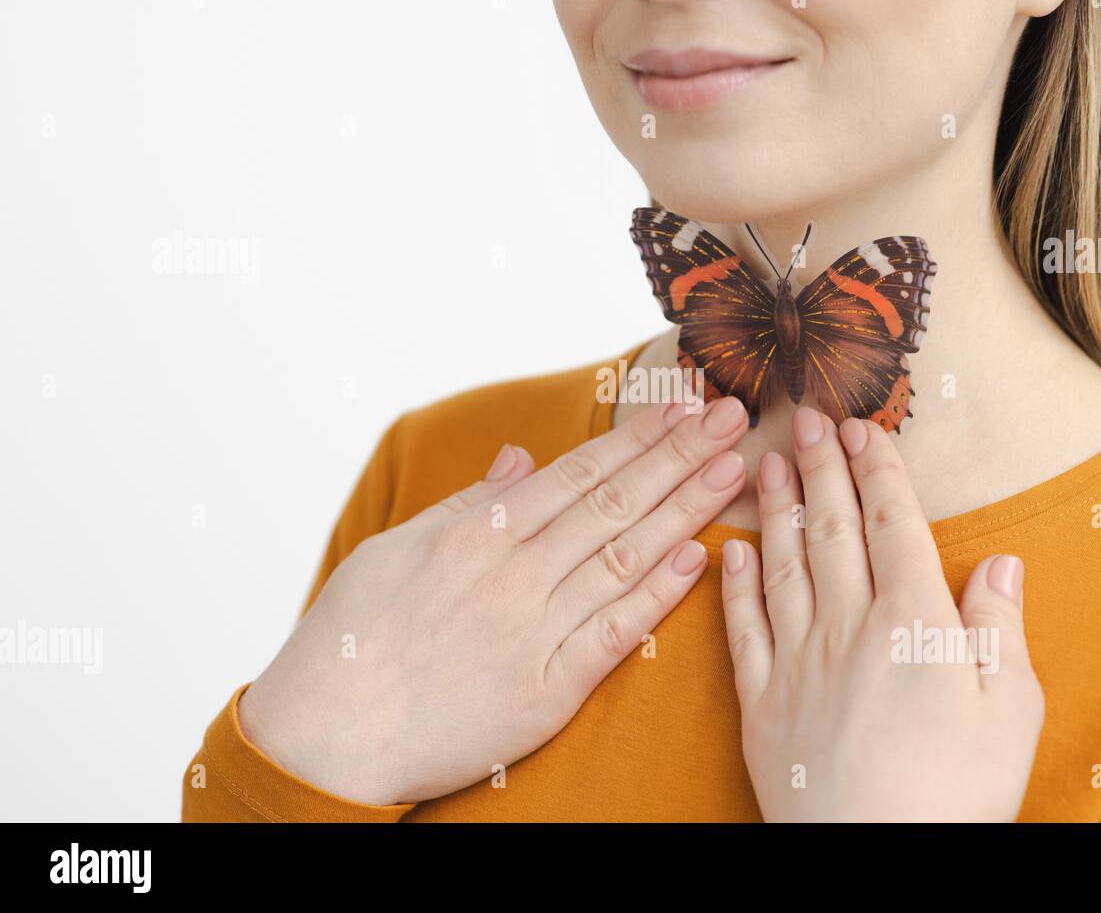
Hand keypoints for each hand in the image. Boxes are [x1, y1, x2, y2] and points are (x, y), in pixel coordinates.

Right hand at [239, 396, 750, 804]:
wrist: (325, 736)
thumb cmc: (352, 637)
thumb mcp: (396, 548)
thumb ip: (468, 502)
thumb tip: (522, 457)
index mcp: (476, 534)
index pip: (579, 472)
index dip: (639, 437)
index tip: (685, 407)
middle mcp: (512, 573)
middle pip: (615, 503)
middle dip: (681, 456)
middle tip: (734, 419)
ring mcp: (533, 632)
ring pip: (626, 557)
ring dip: (685, 511)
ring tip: (734, 473)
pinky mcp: (546, 692)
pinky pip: (614, 635)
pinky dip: (658, 597)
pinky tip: (697, 562)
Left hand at [719, 407, 1043, 821]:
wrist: (874, 863)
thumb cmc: (955, 795)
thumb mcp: (1009, 711)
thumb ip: (996, 629)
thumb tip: (1000, 562)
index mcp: (913, 623)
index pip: (894, 525)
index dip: (878, 471)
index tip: (863, 427)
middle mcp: (847, 628)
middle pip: (832, 530)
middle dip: (820, 467)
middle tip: (805, 416)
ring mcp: (796, 662)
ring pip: (781, 565)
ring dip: (774, 508)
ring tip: (764, 461)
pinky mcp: (760, 702)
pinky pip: (741, 628)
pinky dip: (733, 582)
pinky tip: (728, 548)